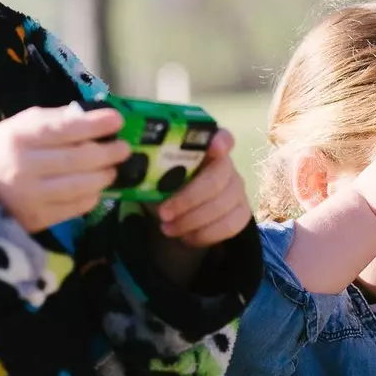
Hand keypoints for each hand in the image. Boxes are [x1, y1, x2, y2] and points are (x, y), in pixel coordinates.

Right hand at [0, 103, 130, 231]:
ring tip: (112, 169)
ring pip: (80, 185)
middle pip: (78, 159)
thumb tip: (86, 117)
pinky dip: (91, 197)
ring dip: (104, 176)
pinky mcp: (38, 219)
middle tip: (123, 148)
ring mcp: (32, 196)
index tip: (117, 120)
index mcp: (18, 137)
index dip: (95, 125)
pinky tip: (96, 188)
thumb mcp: (14, 127)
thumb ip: (49, 121)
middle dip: (108, 153)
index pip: (64, 129)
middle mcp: (25, 167)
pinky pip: (75, 207)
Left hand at [152, 129, 251, 248]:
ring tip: (167, 229)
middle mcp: (225, 165)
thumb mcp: (153, 176)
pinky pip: (229, 225)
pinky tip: (186, 237)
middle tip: (163, 214)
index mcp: (204, 148)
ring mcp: (237, 189)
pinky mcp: (242, 212)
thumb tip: (134, 169)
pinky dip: (204, 235)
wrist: (176, 213)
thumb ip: (150, 169)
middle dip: (187, 200)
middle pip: (215, 180)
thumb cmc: (164, 186)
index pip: (222, 138)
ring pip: (221, 206)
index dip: (220, 142)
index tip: (214, 147)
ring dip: (191, 221)